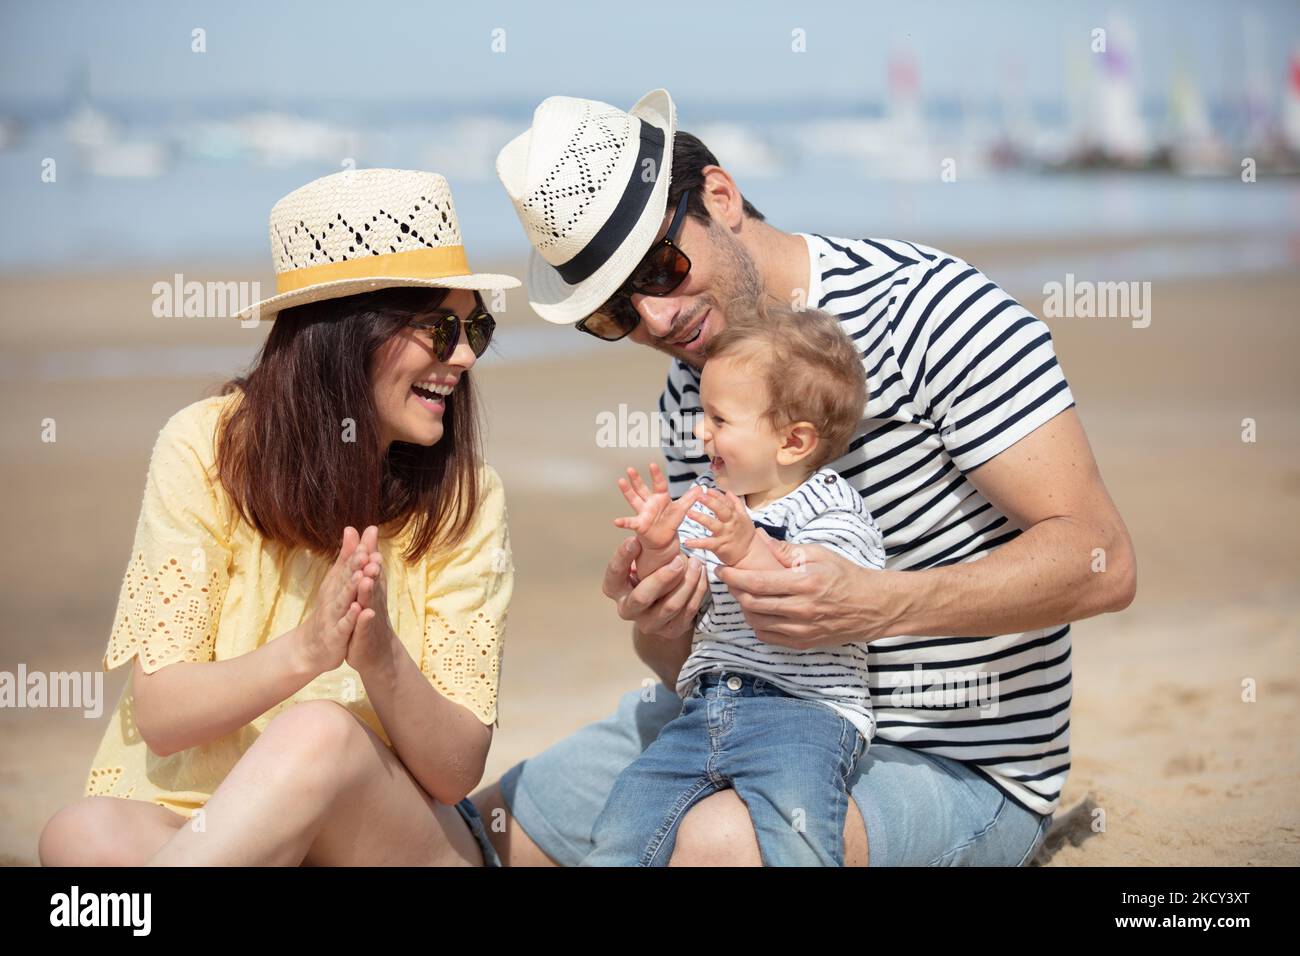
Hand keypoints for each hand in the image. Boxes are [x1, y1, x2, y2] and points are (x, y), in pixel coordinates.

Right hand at [297, 526, 365, 676]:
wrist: (311, 647)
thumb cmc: (328, 610)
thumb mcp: (336, 581)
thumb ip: (346, 557)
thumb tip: (351, 528)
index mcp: (336, 584)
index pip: (349, 565)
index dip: (359, 551)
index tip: (370, 535)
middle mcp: (333, 597)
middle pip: (346, 579)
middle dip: (356, 566)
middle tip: (367, 551)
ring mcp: (334, 616)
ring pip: (344, 601)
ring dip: (353, 589)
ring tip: (363, 576)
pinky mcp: (336, 635)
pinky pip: (344, 626)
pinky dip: (352, 618)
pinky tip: (361, 610)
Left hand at [347, 525, 398, 675]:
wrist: (375, 652)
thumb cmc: (369, 616)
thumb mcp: (368, 587)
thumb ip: (367, 559)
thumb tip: (369, 531)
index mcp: (373, 588)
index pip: (372, 566)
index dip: (371, 550)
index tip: (370, 531)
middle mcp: (374, 600)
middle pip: (374, 581)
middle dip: (373, 567)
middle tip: (372, 553)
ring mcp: (370, 618)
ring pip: (369, 602)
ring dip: (369, 591)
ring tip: (368, 578)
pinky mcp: (364, 635)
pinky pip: (364, 627)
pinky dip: (364, 620)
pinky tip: (364, 612)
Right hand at [602, 536, 708, 641]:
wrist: (661, 606)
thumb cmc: (648, 572)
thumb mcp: (641, 561)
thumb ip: (642, 546)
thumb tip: (648, 516)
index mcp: (615, 589)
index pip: (614, 573)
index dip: (623, 557)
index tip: (634, 540)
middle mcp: (628, 609)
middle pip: (642, 597)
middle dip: (662, 578)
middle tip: (678, 560)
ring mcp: (649, 623)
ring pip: (671, 605)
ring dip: (687, 582)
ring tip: (697, 562)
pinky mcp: (671, 630)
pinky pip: (688, 610)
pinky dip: (697, 590)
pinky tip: (701, 574)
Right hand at [613, 462, 702, 552]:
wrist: (664, 540)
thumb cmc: (670, 522)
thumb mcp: (681, 509)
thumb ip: (689, 499)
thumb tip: (701, 488)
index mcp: (660, 497)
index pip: (659, 484)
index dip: (656, 475)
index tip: (652, 464)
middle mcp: (650, 502)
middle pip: (642, 488)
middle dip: (636, 479)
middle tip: (630, 468)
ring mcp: (643, 512)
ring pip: (634, 499)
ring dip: (627, 491)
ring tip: (621, 481)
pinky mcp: (639, 524)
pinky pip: (630, 522)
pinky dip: (624, 522)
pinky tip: (616, 521)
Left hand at [681, 487, 754, 564]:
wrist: (749, 555)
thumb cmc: (744, 535)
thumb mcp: (744, 517)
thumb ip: (736, 504)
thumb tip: (729, 492)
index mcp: (735, 515)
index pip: (726, 502)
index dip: (717, 495)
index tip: (707, 489)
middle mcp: (730, 523)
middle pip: (721, 510)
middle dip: (710, 502)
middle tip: (699, 495)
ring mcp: (725, 535)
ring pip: (713, 524)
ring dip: (700, 518)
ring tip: (689, 513)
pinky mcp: (719, 546)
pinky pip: (707, 543)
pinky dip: (697, 543)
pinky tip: (687, 541)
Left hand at [715, 529, 900, 647]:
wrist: (872, 606)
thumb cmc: (846, 576)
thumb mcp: (819, 554)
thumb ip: (786, 550)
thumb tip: (759, 538)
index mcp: (804, 584)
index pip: (757, 583)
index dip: (733, 577)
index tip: (722, 570)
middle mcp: (801, 609)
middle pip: (752, 603)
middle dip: (734, 591)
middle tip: (730, 580)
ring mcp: (802, 629)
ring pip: (757, 622)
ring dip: (744, 608)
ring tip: (744, 594)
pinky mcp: (803, 642)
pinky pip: (768, 637)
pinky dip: (757, 624)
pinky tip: (759, 611)